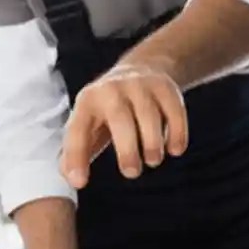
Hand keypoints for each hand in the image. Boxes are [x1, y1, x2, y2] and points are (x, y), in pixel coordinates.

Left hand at [61, 62, 188, 187]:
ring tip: (152, 161)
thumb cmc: (109, 107)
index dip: (76, 156)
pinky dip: (177, 133)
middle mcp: (111, 89)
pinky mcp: (165, 87)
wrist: (141, 67)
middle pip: (119, 118)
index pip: (77, 130)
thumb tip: (71, 178)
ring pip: (148, 114)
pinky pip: (174, 111)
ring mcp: (140, 85)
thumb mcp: (90, 122)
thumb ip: (78, 149)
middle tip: (131, 172)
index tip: (79, 182)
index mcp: (87, 101)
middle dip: (126, 149)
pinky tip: (174, 150)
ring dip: (152, 142)